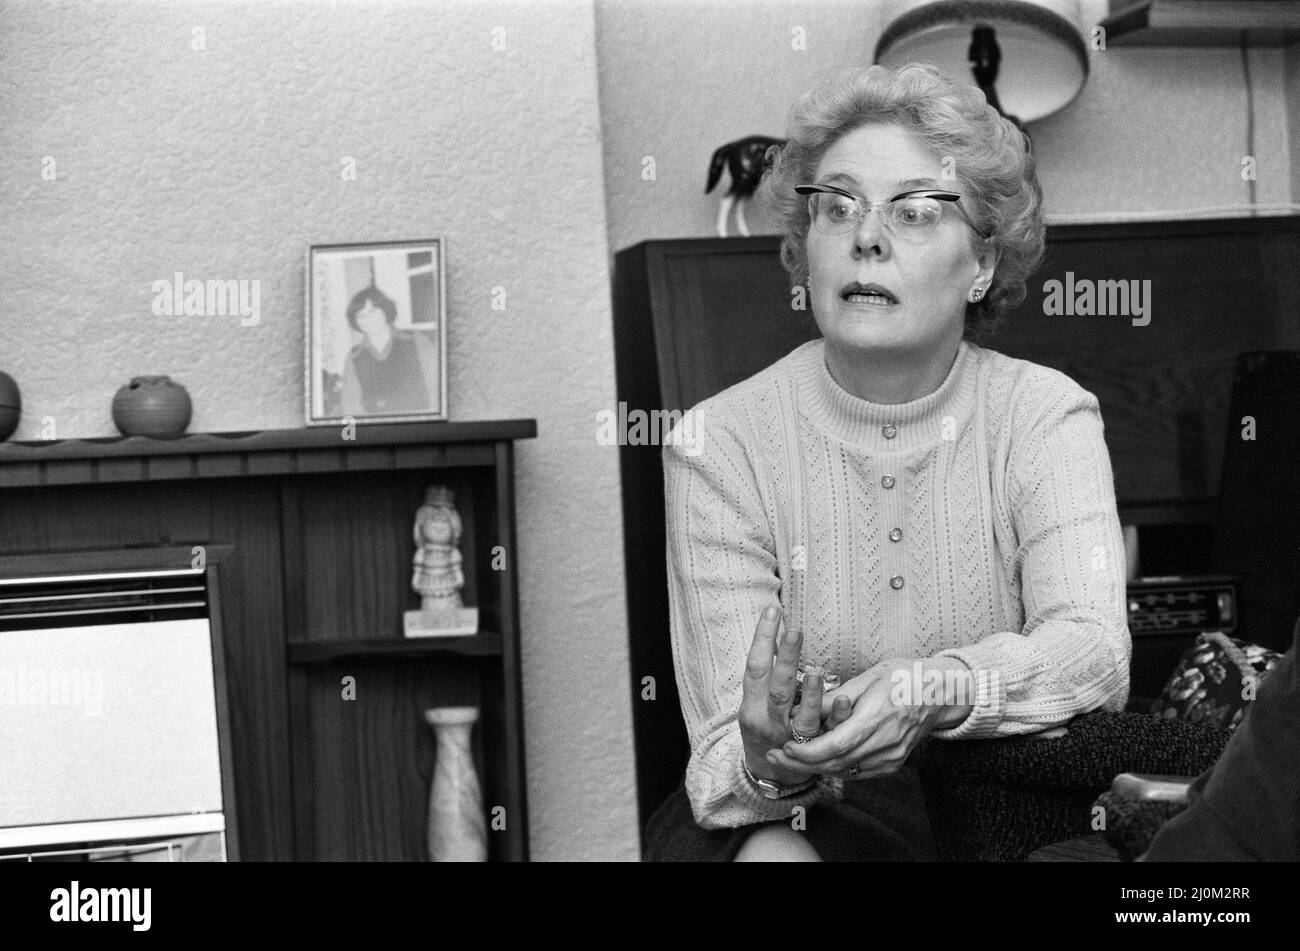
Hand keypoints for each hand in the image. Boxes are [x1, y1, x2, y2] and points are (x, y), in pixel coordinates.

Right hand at [737, 606, 824, 784]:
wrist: (768, 772)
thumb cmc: (764, 724)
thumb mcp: (757, 700)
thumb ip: (769, 673)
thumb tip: (775, 628)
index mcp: (751, 705)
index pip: (755, 667)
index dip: (763, 638)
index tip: (773, 611)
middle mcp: (768, 723)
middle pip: (778, 688)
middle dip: (786, 659)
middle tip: (795, 631)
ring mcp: (791, 739)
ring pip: (802, 717)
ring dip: (812, 693)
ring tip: (818, 669)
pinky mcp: (814, 751)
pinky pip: (828, 734)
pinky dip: (837, 716)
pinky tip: (847, 699)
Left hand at [771, 657, 962, 779]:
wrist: (940, 693)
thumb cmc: (903, 677)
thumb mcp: (868, 678)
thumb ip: (835, 697)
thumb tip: (802, 706)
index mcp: (877, 719)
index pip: (836, 745)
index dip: (806, 751)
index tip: (784, 747)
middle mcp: (885, 744)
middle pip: (836, 763)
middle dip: (801, 763)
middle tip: (774, 756)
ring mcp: (891, 757)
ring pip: (844, 770)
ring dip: (814, 766)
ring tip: (788, 757)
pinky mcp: (892, 764)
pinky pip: (857, 771)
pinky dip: (834, 766)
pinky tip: (816, 759)